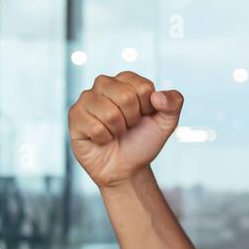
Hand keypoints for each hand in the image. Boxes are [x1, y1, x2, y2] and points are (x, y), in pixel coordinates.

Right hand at [68, 71, 183, 187]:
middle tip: (127, 127)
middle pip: (126, 97)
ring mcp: (87, 98)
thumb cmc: (142, 141)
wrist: (126, 168)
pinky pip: (95, 126)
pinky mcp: (75, 115)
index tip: (143, 117)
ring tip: (114, 132)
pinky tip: (101, 139)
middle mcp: (104, 83)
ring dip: (118, 130)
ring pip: (110, 113)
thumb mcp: (167, 123)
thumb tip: (157, 96)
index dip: (148, 109)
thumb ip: (174, 103)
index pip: (144, 87)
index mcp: (126, 80)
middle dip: (132, 120)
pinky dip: (104, 139)